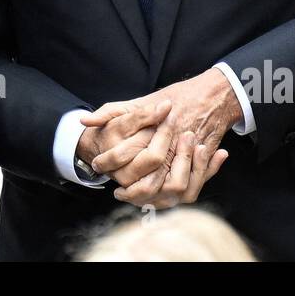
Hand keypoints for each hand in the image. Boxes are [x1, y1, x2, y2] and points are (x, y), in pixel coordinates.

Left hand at [83, 68, 242, 205]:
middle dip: (129, 189)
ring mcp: (187, 160)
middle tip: (115, 190)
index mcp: (154, 132)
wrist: (210, 97)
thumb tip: (84, 120)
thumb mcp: (140, 100)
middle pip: (147, 181)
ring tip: (128, 195)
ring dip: (146, 197)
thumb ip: (111, 111)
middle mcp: (172, 149)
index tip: (97, 165)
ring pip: (167, 192)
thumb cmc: (173, 97)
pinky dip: (166, 197)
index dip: (108, 163)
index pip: (125, 154)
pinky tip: (148, 197)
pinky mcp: (199, 168)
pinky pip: (186, 192)